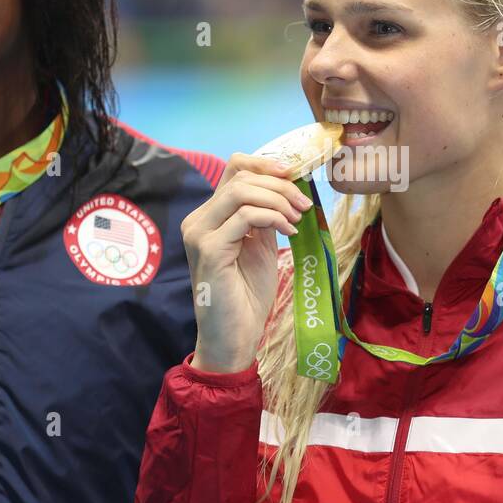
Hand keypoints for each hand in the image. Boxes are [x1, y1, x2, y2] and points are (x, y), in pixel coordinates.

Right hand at [183, 153, 312, 372]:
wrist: (233, 337)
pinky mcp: (209, 250)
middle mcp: (198, 220)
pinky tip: (288, 232)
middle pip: (240, 177)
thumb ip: (265, 216)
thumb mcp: (260, 246)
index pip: (234, 169)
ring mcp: (199, 234)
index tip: (295, 175)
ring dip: (278, 200)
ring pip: (241, 192)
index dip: (265, 164)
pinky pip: (245, 216)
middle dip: (280, 185)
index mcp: (209, 217)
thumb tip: (287, 186)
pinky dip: (273, 218)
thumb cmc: (247, 296)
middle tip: (304, 205)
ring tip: (297, 219)